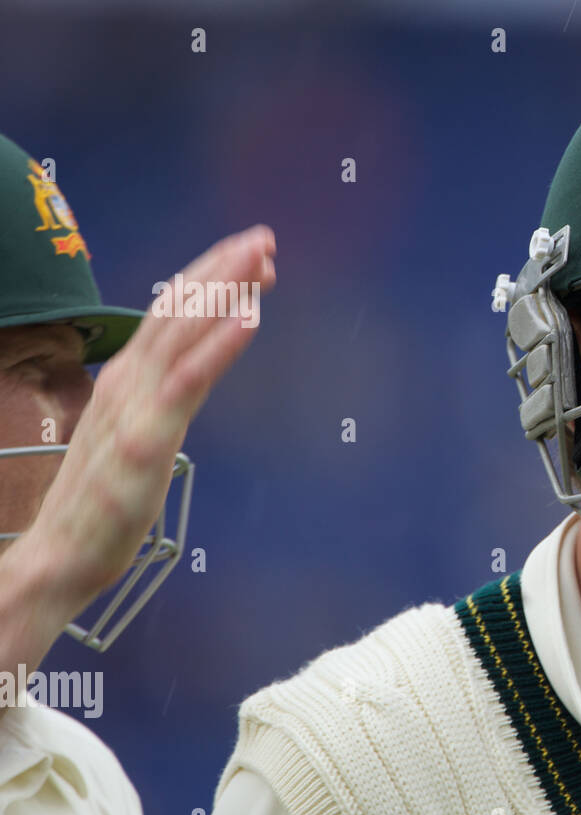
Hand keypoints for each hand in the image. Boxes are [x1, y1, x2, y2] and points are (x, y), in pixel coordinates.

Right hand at [14, 225, 275, 635]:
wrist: (59, 556)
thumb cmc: (99, 502)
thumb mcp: (131, 435)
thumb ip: (155, 402)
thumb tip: (181, 380)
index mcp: (125, 378)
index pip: (170, 313)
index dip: (209, 279)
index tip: (251, 256)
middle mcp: (128, 380)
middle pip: (178, 307)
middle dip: (223, 267)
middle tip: (265, 236)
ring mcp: (136, 407)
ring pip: (184, 330)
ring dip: (226, 289)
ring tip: (262, 258)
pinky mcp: (148, 438)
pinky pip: (189, 380)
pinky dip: (222, 344)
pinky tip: (251, 316)